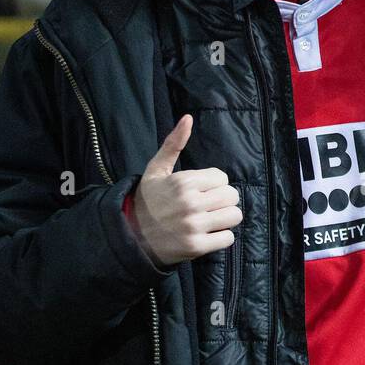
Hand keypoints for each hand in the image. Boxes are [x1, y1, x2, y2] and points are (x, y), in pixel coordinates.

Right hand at [132, 114, 242, 266]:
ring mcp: (194, 226)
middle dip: (223, 200)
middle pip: (232, 196)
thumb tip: (188, 118)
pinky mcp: (196, 246)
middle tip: (208, 206)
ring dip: (225, 218)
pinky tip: (207, 234)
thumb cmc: (148, 200)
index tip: (201, 190)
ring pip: (234, 216)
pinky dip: (221, 237)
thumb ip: (173, 144)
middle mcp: (191, 203)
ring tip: (210, 219)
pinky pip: (228, 238)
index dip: (214, 184)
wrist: (130, 236)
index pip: (223, 178)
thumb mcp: (156, 169)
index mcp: (184, 182)